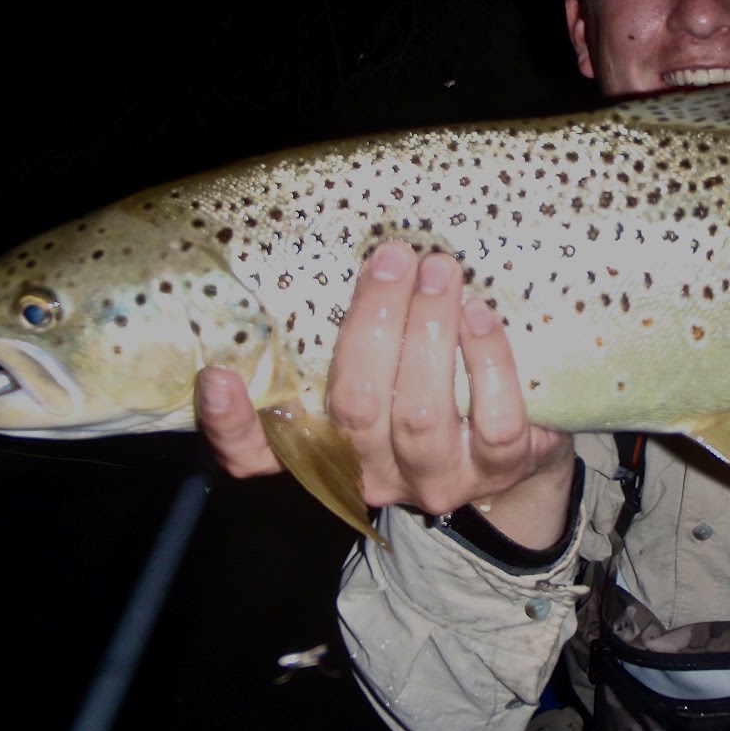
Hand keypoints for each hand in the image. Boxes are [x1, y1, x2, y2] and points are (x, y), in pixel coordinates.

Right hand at [197, 241, 573, 547]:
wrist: (512, 449)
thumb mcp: (374, 368)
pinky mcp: (498, 472)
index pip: (257, 457)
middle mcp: (371, 473)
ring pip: (420, 415)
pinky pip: (494, 421)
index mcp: (325, 447)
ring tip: (440, 271)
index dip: (232, 426)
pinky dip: (487, 362)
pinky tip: (480, 316)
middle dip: (374, 323)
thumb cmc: (423, 386)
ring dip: (429, 330)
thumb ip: (342, 334)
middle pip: (356, 408)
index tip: (217, 375)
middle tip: (393, 257)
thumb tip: (348, 253)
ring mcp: (434, 478)